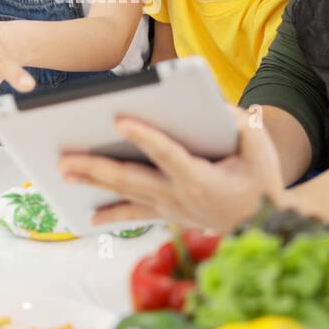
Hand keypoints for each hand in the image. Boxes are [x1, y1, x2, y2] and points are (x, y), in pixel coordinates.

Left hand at [58, 107, 286, 232]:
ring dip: (92, 183)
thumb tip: (212, 105)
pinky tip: (88, 217)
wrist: (265, 222)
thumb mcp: (259, 146)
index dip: (144, 137)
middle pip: (130, 179)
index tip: (119, 120)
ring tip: (63, 173)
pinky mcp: (168, 214)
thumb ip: (239, 122)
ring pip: (125, 195)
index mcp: (201, 180)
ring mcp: (170, 209)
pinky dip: (111, 214)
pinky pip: (134, 215)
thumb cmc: (262, 179)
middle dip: (94, 167)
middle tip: (64, 158)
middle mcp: (179, 197)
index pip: (167, 154)